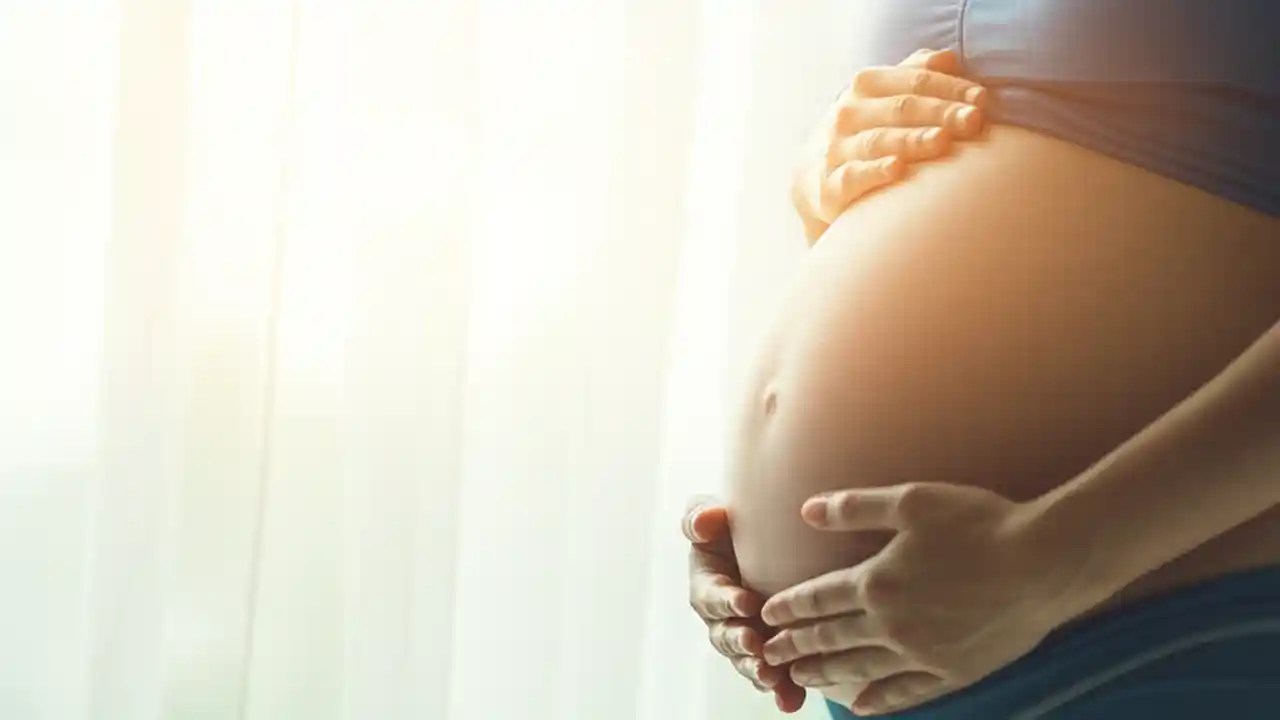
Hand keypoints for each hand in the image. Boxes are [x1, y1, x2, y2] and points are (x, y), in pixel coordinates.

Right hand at [683, 496, 806, 712]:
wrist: (771, 542)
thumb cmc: (734, 526)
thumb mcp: (712, 515)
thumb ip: (700, 517)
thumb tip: (705, 522)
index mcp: (708, 586)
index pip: (712, 596)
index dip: (726, 600)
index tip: (746, 601)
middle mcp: (723, 618)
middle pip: (726, 636)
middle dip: (740, 643)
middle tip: (755, 645)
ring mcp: (746, 637)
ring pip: (747, 660)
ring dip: (757, 671)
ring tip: (772, 678)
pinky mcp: (770, 652)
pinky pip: (773, 675)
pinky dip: (782, 690)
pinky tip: (792, 701)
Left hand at [758, 483, 1075, 715]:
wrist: (1044, 562)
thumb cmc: (980, 522)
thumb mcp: (911, 501)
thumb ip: (854, 507)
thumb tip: (805, 509)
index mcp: (876, 582)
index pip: (818, 599)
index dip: (789, 607)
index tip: (766, 615)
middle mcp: (891, 624)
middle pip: (830, 638)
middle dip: (796, 646)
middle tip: (768, 655)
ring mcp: (921, 653)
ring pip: (860, 669)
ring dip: (826, 674)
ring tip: (800, 679)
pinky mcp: (953, 670)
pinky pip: (906, 692)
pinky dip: (879, 701)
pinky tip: (860, 707)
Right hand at [791, 48, 987, 243]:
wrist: (817, 178)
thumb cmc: (864, 132)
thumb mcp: (883, 98)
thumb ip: (914, 75)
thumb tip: (949, 58)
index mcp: (864, 86)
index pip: (913, 80)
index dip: (949, 88)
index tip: (981, 100)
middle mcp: (847, 114)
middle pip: (900, 109)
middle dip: (940, 113)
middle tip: (973, 121)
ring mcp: (836, 149)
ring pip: (878, 140)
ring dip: (912, 140)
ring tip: (943, 141)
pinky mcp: (829, 186)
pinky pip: (852, 176)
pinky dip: (873, 172)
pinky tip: (897, 168)